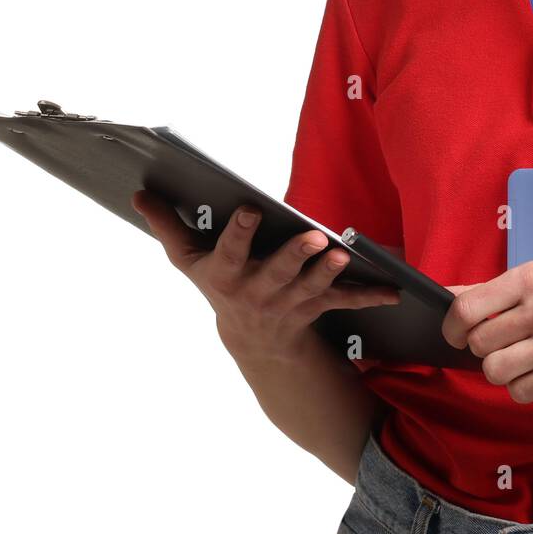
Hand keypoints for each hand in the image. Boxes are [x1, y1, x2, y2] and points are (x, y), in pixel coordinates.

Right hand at [131, 189, 400, 362]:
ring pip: (310, 288)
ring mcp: (289, 303)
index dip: (240, 234)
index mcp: (226, 276)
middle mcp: (257, 293)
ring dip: (327, 273)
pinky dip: (370, 297)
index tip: (251, 210)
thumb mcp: (189, 260)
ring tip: (342, 255)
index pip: (230, 253)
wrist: (252, 340)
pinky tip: (393, 290)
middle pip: (276, 274)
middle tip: (313, 238)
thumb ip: (167, 226)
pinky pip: (345, 303)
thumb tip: (139, 193)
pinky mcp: (317, 308)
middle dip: (294, 258)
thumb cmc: (219, 284)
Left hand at [442, 262, 532, 401]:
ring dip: (502, 371)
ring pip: (495, 371)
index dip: (452, 327)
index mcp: (532, 277)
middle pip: (479, 344)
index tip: (455, 335)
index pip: (467, 308)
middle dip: (484, 350)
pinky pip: (522, 391)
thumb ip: (498, 289)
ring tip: (522, 361)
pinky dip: (523, 388)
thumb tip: (449, 296)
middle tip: (504, 345)